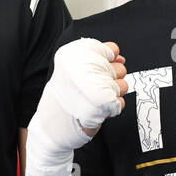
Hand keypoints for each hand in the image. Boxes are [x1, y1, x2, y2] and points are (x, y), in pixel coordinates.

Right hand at [24, 39, 126, 175]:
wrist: (53, 126)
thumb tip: (119, 58)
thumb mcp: (75, 71)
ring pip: (122, 85)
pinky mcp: (102, 104)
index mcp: (74, 56)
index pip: (110, 49)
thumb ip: (99, 60)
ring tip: (96, 98)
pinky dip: (112, 108)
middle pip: (119, 68)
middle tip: (94, 87)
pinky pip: (120, 102)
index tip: (98, 69)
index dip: (108, 61)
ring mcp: (93, 86)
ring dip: (113, 94)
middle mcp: (84, 68)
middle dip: (112, 79)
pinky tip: (99, 108)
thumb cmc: (65, 97)